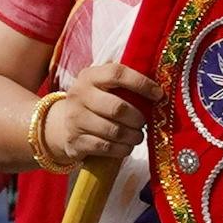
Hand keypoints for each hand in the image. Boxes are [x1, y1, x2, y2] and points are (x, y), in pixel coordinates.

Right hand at [30, 58, 154, 171]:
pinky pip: (106, 148)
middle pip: (118, 108)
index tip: (158, 94)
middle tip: (144, 122)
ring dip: (133, 136)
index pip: (117, 73)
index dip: (141, 83)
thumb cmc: (95, 102)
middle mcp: (79, 95)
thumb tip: (159, 89)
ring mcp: (75, 119)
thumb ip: (126, 83)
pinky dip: (122, 149)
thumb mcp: (104, 85)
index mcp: (90, 76)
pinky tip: (127, 145)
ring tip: (138, 135)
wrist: (63, 124)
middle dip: (138, 118)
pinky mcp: (75, 141)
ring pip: (114, 131)